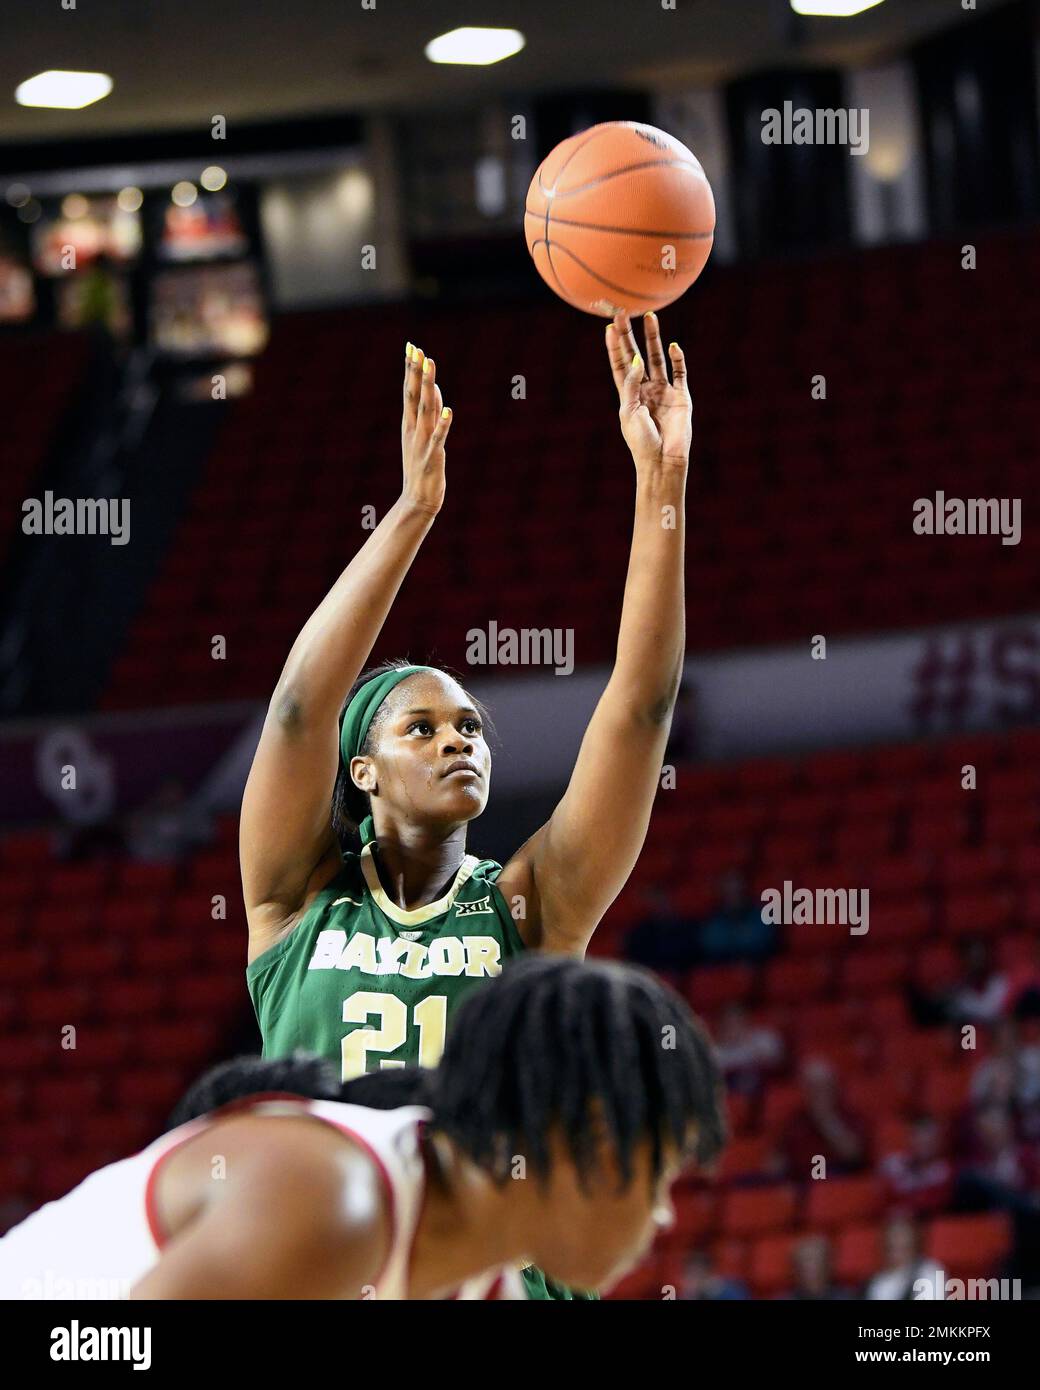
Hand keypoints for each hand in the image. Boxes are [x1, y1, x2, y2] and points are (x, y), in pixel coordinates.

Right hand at [401, 342, 451, 514]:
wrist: (417, 500)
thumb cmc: (421, 467)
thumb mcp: (423, 436)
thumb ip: (429, 412)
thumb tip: (433, 387)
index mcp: (409, 424)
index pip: (408, 391)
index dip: (410, 369)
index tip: (411, 346)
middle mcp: (414, 430)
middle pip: (413, 396)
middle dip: (415, 372)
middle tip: (416, 349)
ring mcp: (422, 442)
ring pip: (426, 410)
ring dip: (427, 387)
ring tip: (430, 367)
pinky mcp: (433, 457)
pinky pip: (439, 438)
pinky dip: (443, 424)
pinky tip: (449, 410)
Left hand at [605, 310, 690, 470]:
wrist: (663, 461)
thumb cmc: (641, 441)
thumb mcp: (629, 411)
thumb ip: (632, 384)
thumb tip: (637, 358)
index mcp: (628, 395)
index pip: (620, 364)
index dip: (615, 346)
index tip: (610, 326)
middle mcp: (645, 389)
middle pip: (637, 355)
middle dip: (631, 335)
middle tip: (625, 313)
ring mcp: (664, 391)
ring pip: (657, 358)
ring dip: (653, 338)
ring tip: (650, 316)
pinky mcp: (681, 396)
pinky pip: (680, 372)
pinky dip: (677, 358)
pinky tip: (672, 345)